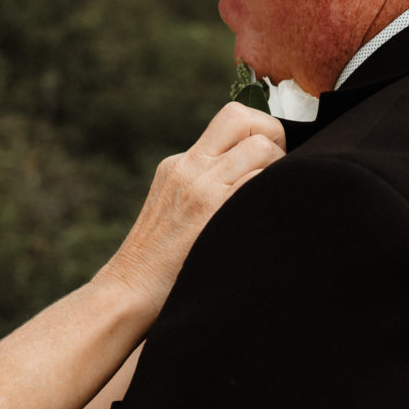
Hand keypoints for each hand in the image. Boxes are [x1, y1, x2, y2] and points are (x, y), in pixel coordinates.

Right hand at [98, 102, 285, 311]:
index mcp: (180, 164)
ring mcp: (199, 186)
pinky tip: (270, 218)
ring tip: (274, 198)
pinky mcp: (210, 211)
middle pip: (243, 117)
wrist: (128, 290)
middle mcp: (188, 166)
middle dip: (274, 135)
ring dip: (280, 168)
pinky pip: (258, 183)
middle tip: (279, 169)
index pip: (231, 120)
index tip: (269, 159)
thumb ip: (203, 187)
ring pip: (260, 147)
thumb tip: (246, 181)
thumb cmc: (159, 262)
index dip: (260, 131)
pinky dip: (273, 194)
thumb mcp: (173, 208)